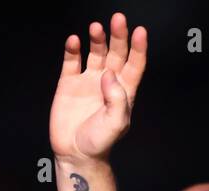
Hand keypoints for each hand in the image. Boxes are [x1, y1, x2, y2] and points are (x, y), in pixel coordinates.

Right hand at [49, 13, 147, 162]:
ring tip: (96, 28)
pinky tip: (74, 41)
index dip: (138, 48)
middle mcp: (108, 82)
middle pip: (116, 53)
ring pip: (95, 52)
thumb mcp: (116, 123)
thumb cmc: (100, 141)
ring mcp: (88, 80)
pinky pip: (72, 61)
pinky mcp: (69, 82)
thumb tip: (108, 74)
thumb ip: (116, 99)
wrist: (75, 153)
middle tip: (118, 19)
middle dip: (118, 36)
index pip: (134, 65)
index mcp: (124, 91)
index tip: (139, 32)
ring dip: (97, 39)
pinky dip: (72, 49)